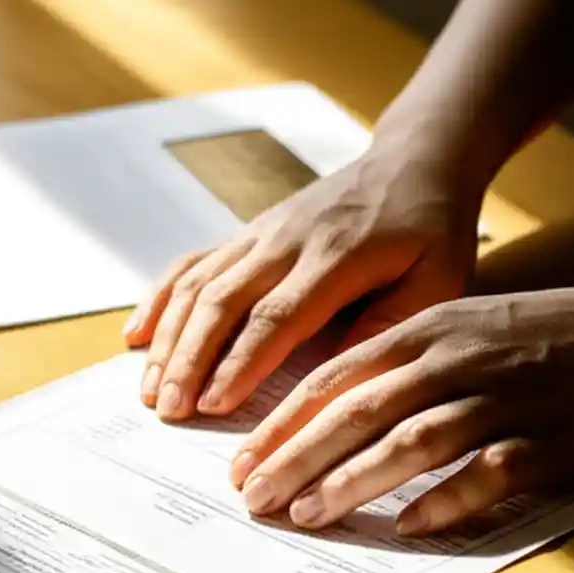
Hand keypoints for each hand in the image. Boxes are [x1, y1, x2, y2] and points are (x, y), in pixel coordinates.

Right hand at [122, 149, 479, 420]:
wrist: (414, 160)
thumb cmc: (433, 230)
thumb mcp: (438, 281)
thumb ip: (388, 327)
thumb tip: (332, 382)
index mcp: (339, 255)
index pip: (279, 315)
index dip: (241, 362)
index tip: (214, 406)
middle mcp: (288, 239)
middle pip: (223, 300)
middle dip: (190, 358)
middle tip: (169, 411)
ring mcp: (262, 232)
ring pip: (199, 283)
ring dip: (169, 338)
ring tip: (149, 389)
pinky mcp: (249, 233)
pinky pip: (193, 263)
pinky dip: (159, 299)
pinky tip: (136, 335)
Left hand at [229, 284, 573, 534]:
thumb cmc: (547, 335)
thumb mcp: (464, 322)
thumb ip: (399, 358)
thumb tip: (327, 408)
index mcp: (431, 328)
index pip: (336, 377)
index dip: (284, 422)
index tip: (242, 459)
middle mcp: (460, 358)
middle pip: (360, 412)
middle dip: (297, 457)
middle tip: (255, 497)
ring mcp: (505, 398)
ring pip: (413, 441)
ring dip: (354, 481)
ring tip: (309, 513)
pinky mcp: (552, 441)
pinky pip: (487, 475)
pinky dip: (445, 501)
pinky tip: (408, 527)